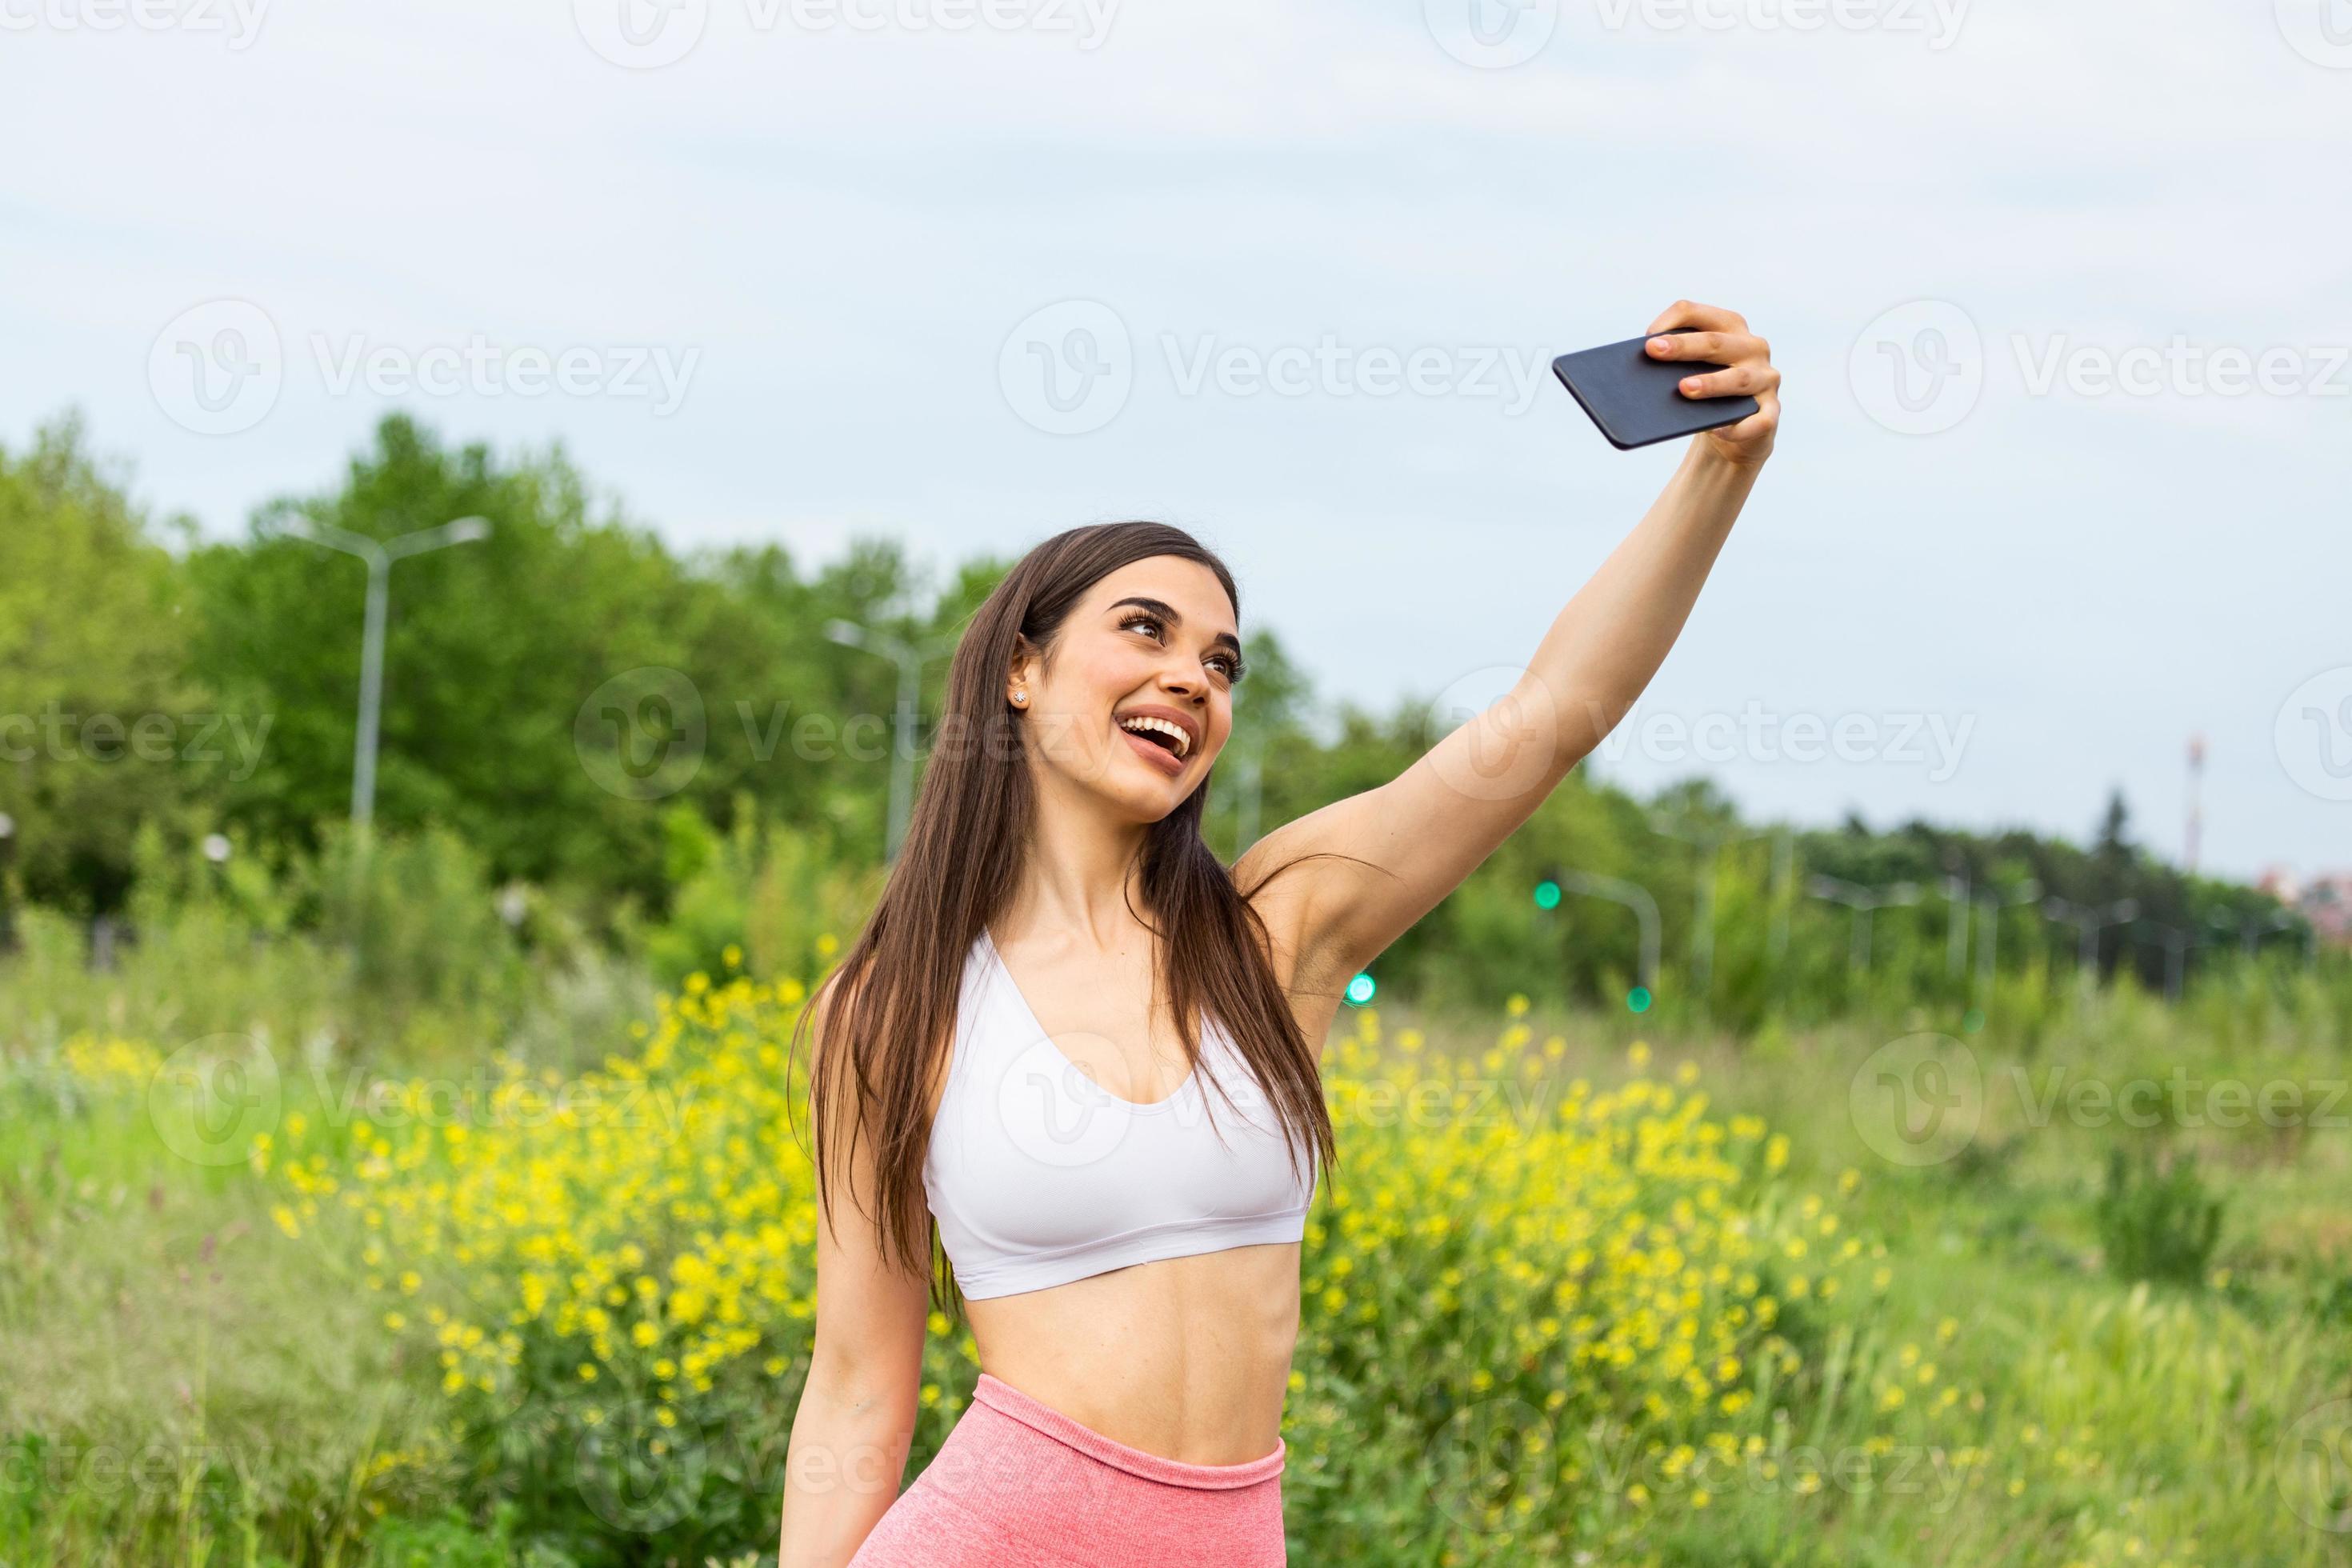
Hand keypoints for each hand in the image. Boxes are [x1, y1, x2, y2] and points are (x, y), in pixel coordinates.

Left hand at [1644, 300, 1778, 468]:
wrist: (1736, 432)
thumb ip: (1675, 363)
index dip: (1672, 321)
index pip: (1698, 314)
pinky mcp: (1772, 412)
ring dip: (1711, 383)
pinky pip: (1758, 421)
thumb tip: (1641, 368)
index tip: (1647, 338)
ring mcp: (1766, 379)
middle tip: (1654, 351)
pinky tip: (1717, 429)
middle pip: (1716, 343)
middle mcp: (1753, 347)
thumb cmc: (1706, 394)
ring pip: (1739, 379)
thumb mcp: (1691, 371)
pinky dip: (1737, 427)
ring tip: (1684, 389)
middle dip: (1684, 346)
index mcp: (1730, 328)